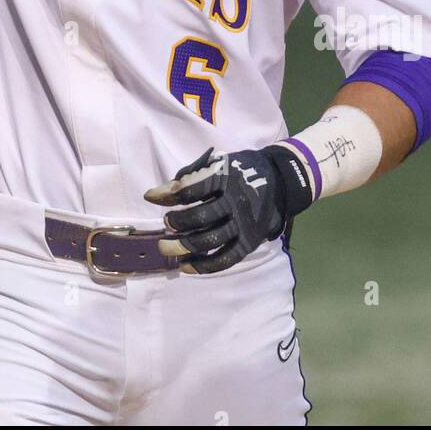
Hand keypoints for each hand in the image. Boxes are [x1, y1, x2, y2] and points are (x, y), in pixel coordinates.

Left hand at [144, 145, 307, 274]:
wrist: (280, 181)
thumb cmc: (241, 169)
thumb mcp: (220, 163)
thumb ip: (193, 175)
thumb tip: (161, 192)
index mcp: (226, 178)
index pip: (192, 188)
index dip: (167, 193)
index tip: (151, 196)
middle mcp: (235, 202)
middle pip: (199, 217)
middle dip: (176, 223)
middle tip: (165, 225)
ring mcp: (243, 225)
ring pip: (209, 241)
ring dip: (182, 247)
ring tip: (165, 247)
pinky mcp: (248, 243)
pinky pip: (224, 260)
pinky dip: (202, 266)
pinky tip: (185, 266)